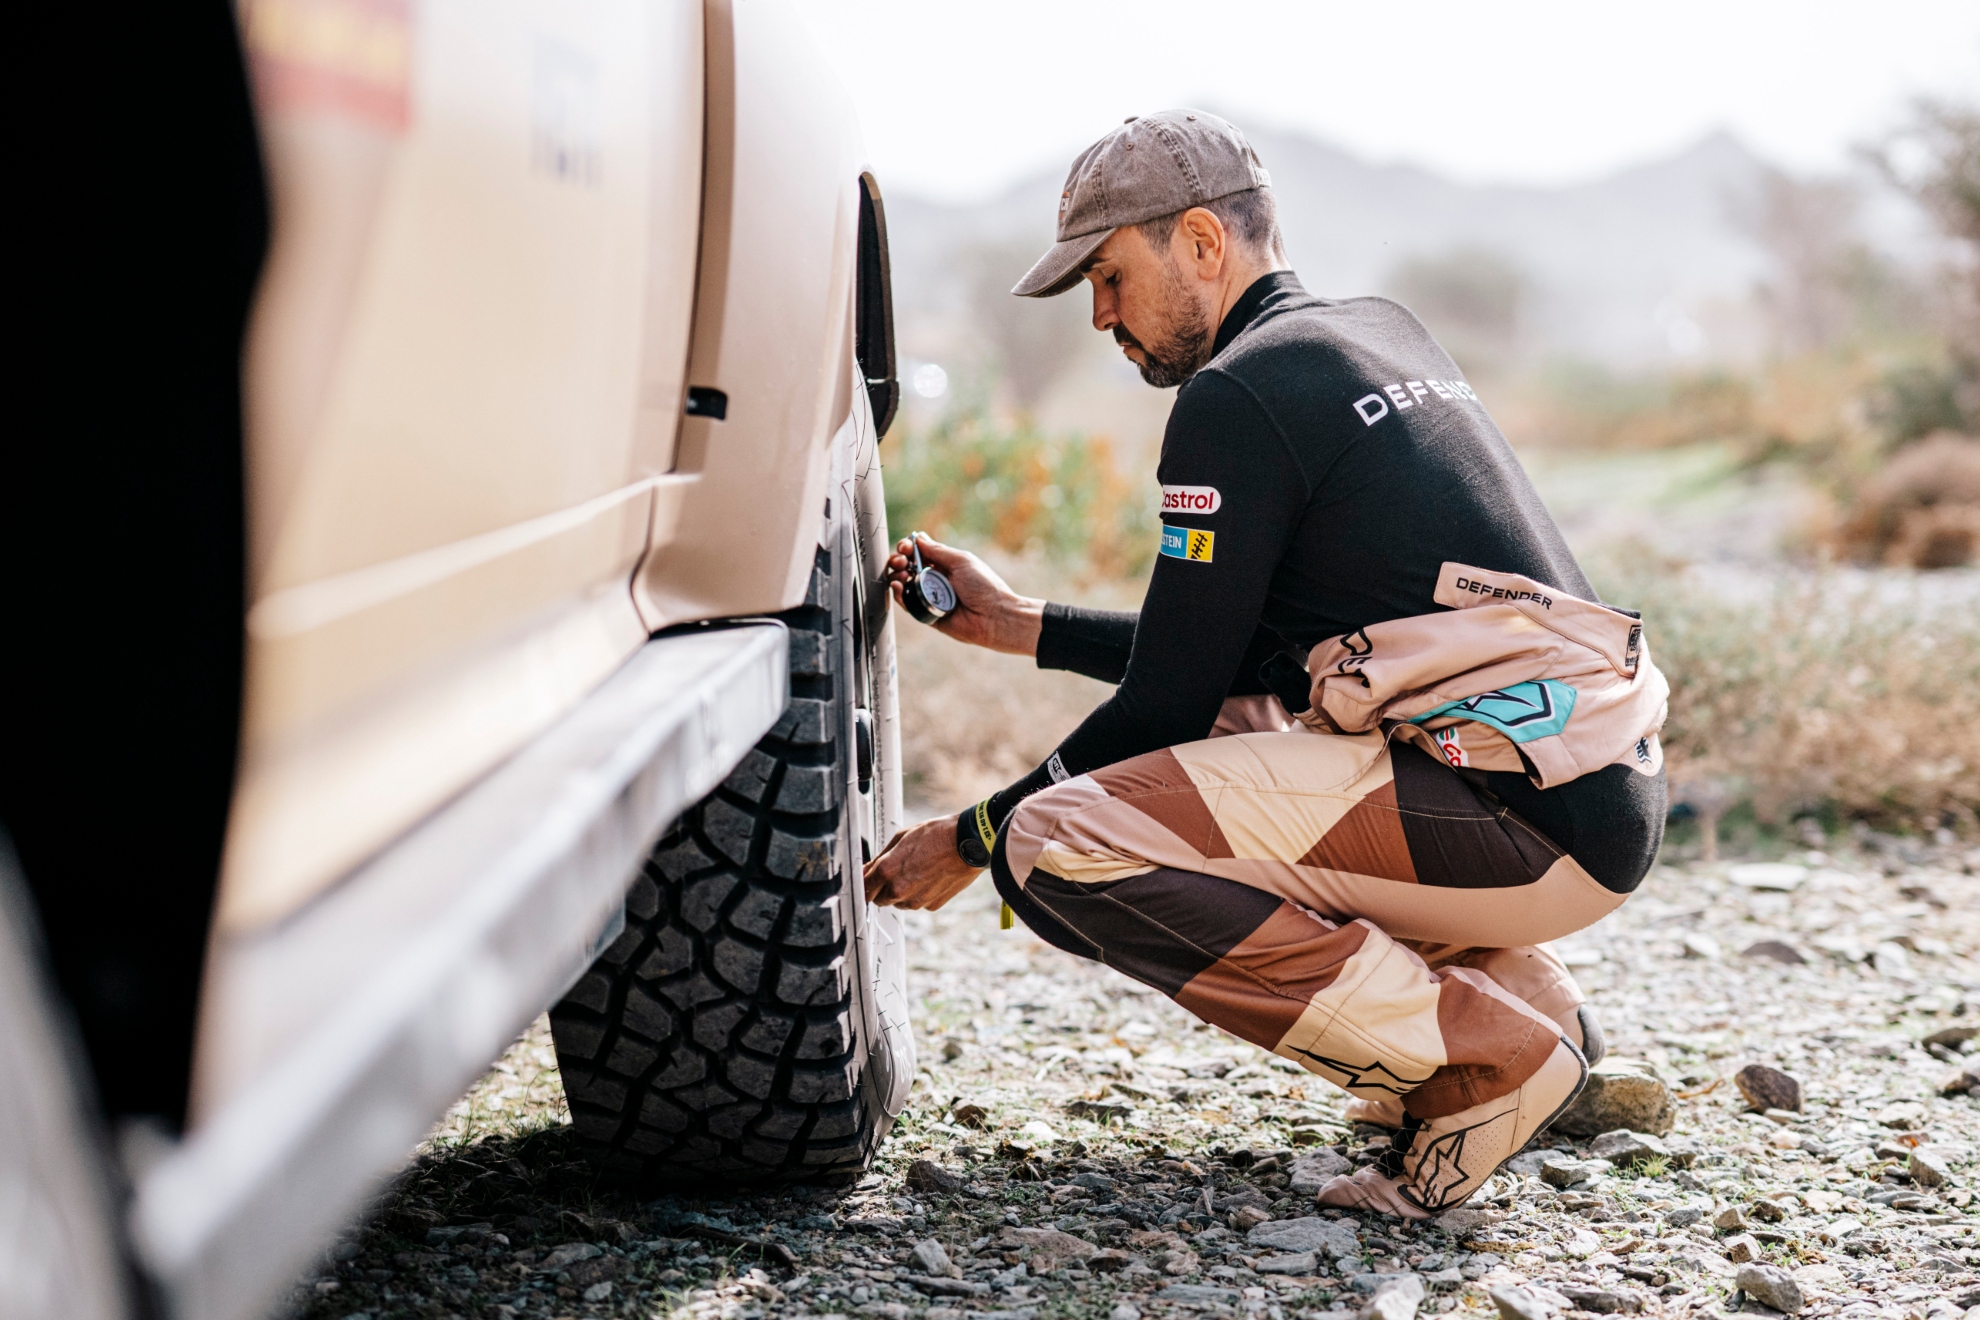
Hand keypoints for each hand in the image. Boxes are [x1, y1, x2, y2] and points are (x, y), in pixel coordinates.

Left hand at [863, 814, 983, 909]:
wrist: (968, 843)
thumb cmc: (936, 835)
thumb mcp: (901, 838)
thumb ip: (881, 858)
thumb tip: (868, 871)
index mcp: (887, 871)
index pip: (864, 888)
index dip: (865, 882)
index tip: (868, 878)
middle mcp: (899, 891)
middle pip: (880, 900)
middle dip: (883, 888)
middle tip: (896, 871)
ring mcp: (916, 901)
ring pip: (900, 902)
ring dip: (903, 891)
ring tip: (919, 870)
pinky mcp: (932, 905)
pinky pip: (919, 902)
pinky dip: (921, 893)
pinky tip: (931, 876)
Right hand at [884, 532, 1044, 655]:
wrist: (994, 617)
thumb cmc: (984, 587)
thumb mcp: (961, 561)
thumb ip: (938, 551)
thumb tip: (918, 539)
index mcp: (945, 564)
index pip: (919, 552)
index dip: (909, 547)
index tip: (906, 547)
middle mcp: (935, 579)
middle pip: (907, 566)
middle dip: (899, 559)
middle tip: (901, 561)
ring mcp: (930, 597)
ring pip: (904, 584)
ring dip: (896, 575)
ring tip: (901, 573)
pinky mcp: (927, 615)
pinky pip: (908, 604)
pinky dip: (898, 594)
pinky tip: (898, 585)